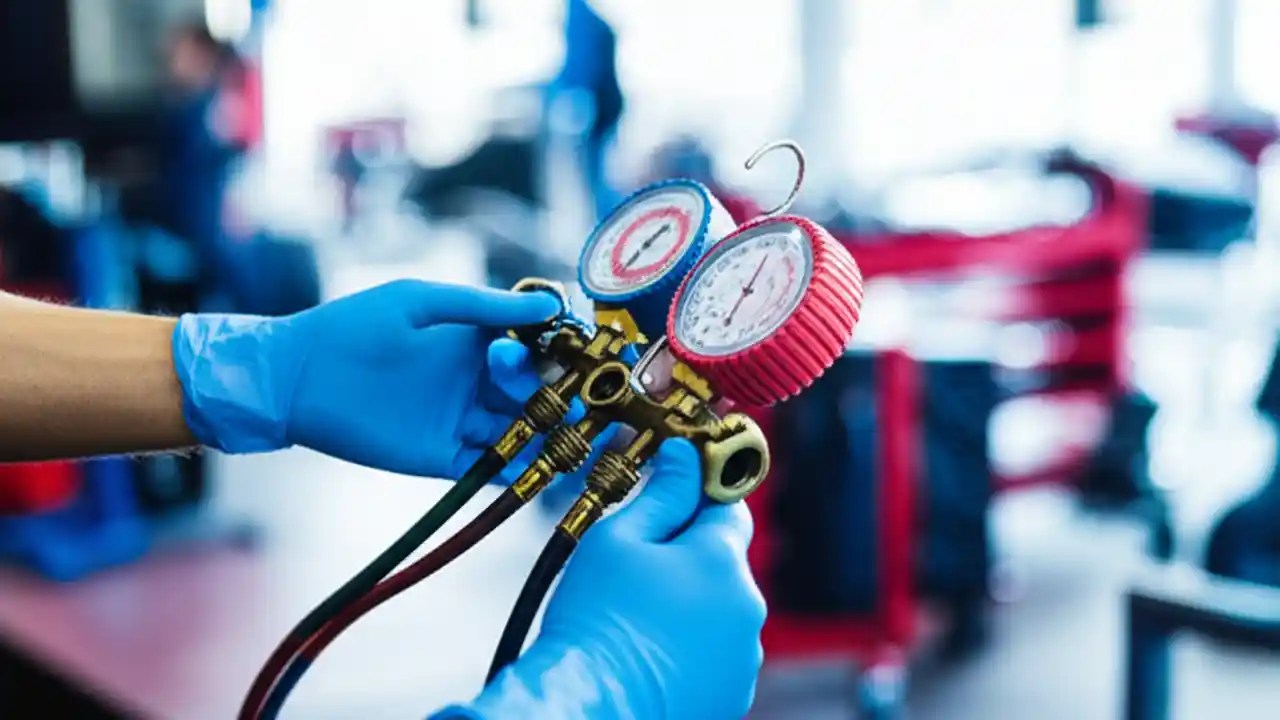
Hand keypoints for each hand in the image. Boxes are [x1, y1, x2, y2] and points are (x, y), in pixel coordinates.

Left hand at [172, 280, 559, 477]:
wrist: (293, 378)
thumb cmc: (351, 327)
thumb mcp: (419, 303)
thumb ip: (481, 308)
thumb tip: (545, 309)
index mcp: (471, 343)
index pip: (530, 350)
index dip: (557, 352)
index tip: (580, 353)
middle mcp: (472, 384)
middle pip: (532, 393)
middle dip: (558, 395)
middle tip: (581, 397)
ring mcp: (459, 422)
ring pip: (518, 431)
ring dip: (548, 434)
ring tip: (578, 436)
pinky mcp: (441, 458)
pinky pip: (488, 466)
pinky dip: (516, 468)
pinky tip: (541, 464)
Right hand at [461, 439, 766, 719]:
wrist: (587, 702)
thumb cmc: (595, 623)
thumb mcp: (618, 538)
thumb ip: (662, 492)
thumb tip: (685, 456)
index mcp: (722, 562)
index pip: (730, 507)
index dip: (700, 498)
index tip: (673, 500)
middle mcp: (745, 609)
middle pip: (723, 562)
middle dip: (687, 558)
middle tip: (637, 570)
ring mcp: (743, 656)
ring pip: (720, 609)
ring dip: (691, 604)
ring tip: (639, 618)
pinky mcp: (732, 692)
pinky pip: (716, 652)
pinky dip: (691, 647)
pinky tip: (651, 650)